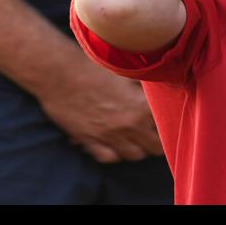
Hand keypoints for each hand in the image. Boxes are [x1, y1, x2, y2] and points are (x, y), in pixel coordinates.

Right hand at [37, 65, 165, 163]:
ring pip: (133, 155)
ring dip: (136, 148)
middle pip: (154, 148)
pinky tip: (112, 143)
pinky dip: (113, 153)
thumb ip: (145, 85)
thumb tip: (160, 87)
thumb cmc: (91, 66)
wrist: (57, 72)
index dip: (168, 124)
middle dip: (156, 141)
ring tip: (134, 138)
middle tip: (153, 133)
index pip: (166, 127)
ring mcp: (109, 136)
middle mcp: (128, 126)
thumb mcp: (125, 72)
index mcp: (141, 107)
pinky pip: (108, 157)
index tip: (166, 121)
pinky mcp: (89, 140)